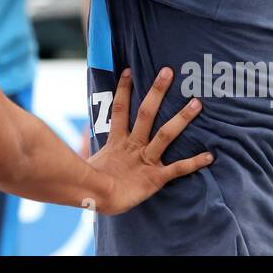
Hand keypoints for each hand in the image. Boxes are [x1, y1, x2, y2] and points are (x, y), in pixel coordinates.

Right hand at [86, 67, 212, 215]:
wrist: (95, 201)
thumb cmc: (90, 187)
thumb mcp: (87, 166)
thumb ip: (84, 155)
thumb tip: (62, 152)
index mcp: (116, 142)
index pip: (119, 109)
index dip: (123, 89)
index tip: (128, 70)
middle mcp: (133, 146)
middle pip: (146, 113)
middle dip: (157, 92)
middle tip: (168, 72)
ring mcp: (145, 161)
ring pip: (166, 134)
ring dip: (182, 118)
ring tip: (197, 104)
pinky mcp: (155, 178)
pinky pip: (178, 169)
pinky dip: (194, 162)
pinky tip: (210, 156)